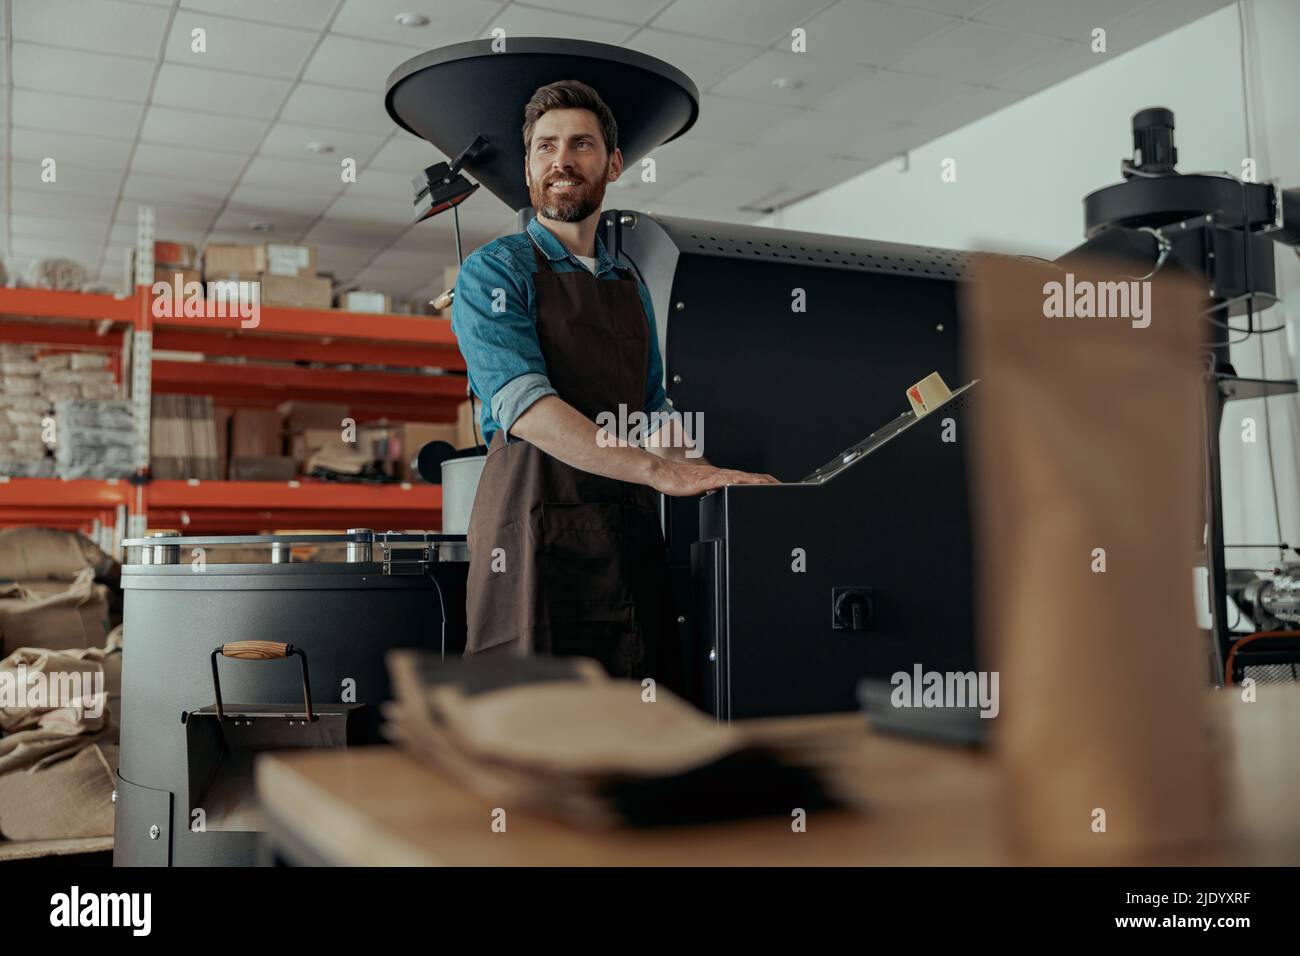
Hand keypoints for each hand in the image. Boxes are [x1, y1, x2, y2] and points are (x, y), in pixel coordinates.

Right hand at [648, 459, 779, 496]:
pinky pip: (724, 480)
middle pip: (749, 476)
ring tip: (772, 485)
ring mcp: (715, 476)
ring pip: (741, 477)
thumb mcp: (700, 488)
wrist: (663, 475)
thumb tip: (722, 494)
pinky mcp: (706, 480)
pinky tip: (745, 484)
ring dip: (756, 481)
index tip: (777, 486)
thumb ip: (713, 489)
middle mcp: (721, 474)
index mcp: (721, 476)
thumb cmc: (677, 481)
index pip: (747, 478)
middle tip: (783, 486)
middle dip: (767, 482)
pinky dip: (736, 482)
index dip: (763, 481)